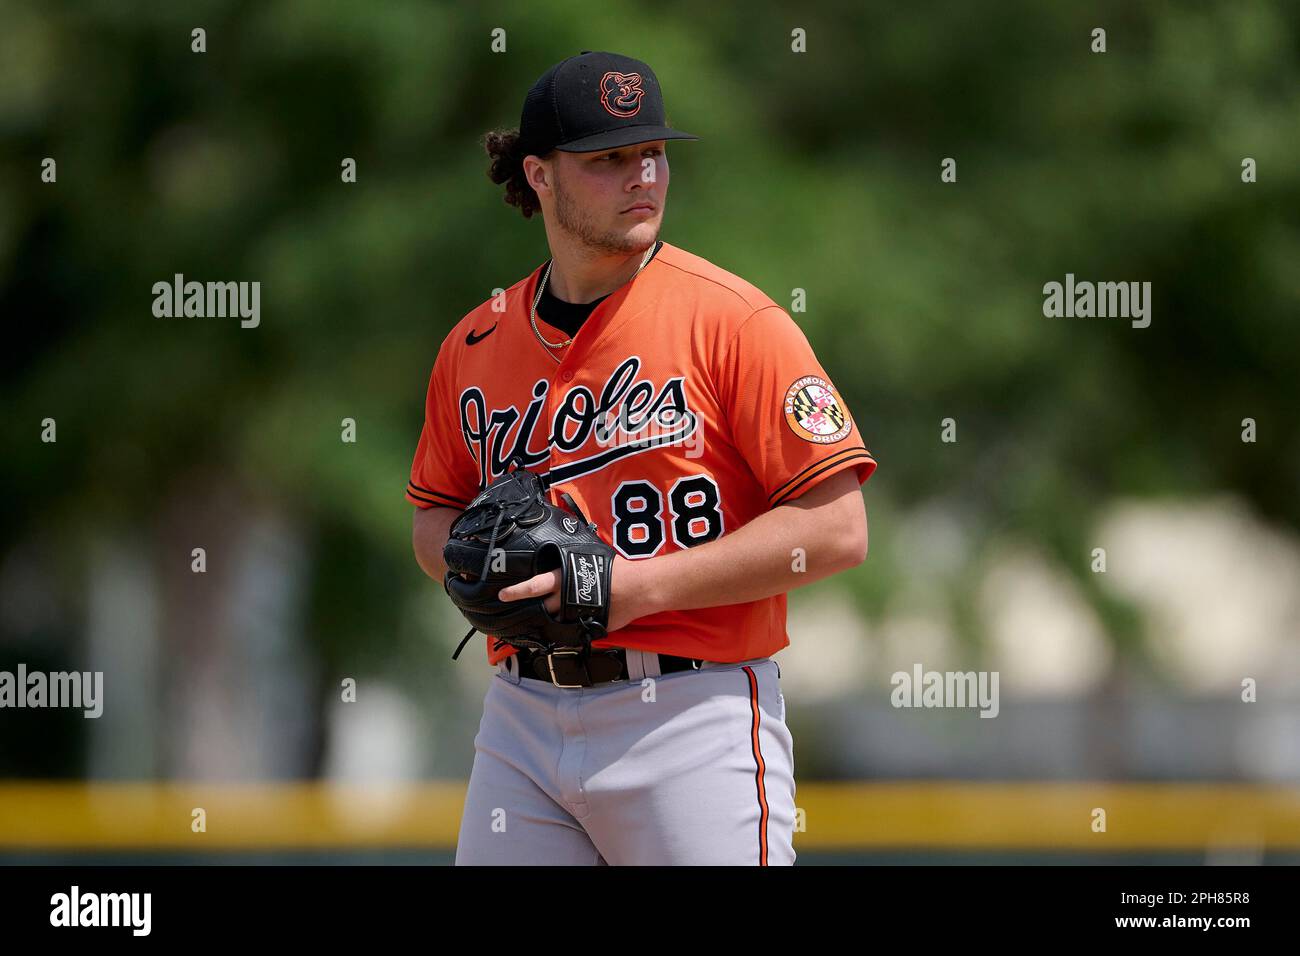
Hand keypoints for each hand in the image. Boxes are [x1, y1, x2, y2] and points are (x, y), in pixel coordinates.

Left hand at [496, 556, 654, 633]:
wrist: (636, 589)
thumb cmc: (615, 568)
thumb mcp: (589, 555)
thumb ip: (573, 558)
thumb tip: (564, 552)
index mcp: (563, 578)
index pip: (534, 586)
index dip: (517, 591)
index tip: (502, 595)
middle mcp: (564, 598)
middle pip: (539, 608)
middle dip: (527, 611)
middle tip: (511, 615)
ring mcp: (574, 614)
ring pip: (552, 622)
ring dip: (543, 623)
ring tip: (531, 625)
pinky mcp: (585, 626)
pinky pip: (569, 632)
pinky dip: (562, 633)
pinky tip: (557, 634)